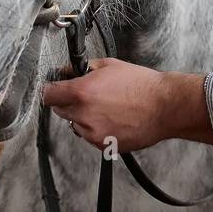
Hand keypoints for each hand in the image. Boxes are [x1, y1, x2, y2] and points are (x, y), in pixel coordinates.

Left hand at [42, 60, 212, 151]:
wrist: (164, 107)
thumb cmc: (141, 84)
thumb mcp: (109, 65)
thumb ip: (83, 68)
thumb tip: (67, 71)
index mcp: (82, 92)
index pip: (48, 95)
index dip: (51, 90)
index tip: (55, 89)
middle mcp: (83, 115)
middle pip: (59, 110)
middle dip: (68, 102)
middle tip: (88, 95)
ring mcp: (92, 133)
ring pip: (75, 125)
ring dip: (82, 117)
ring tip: (106, 108)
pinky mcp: (103, 145)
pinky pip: (89, 136)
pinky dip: (96, 129)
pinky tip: (113, 119)